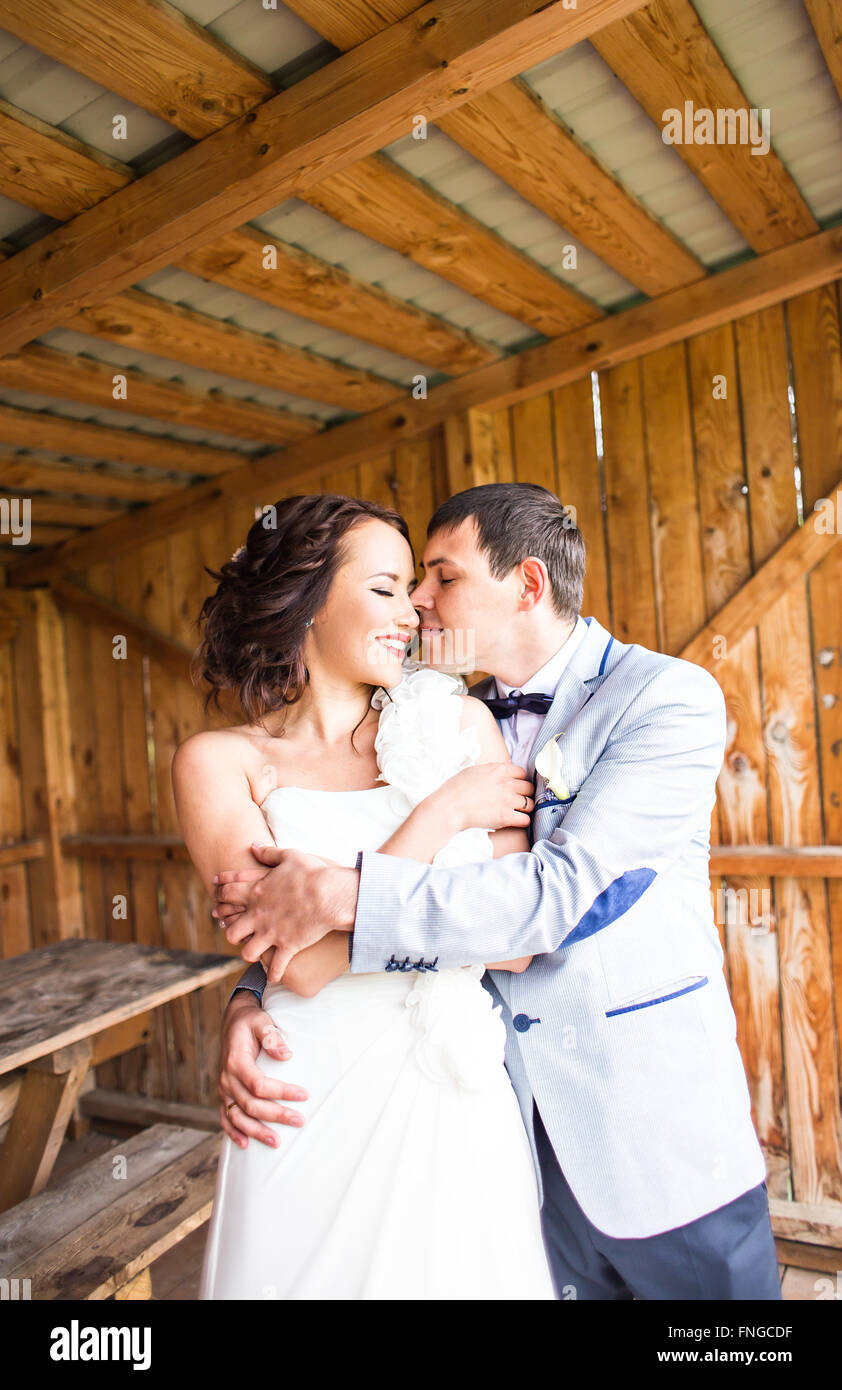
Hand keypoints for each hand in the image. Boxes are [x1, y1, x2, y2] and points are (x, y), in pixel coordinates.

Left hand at [214, 844, 358, 977]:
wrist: (331, 894)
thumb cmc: (313, 873)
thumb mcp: (290, 856)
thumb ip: (268, 853)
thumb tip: (253, 846)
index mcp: (257, 891)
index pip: (227, 894)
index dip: (220, 896)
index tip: (219, 899)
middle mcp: (259, 915)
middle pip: (231, 931)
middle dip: (232, 932)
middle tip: (240, 932)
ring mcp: (272, 933)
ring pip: (248, 952)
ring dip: (251, 954)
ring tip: (256, 953)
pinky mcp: (288, 946)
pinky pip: (276, 966)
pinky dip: (275, 973)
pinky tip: (275, 975)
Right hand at [219, 992, 308, 1147]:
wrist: (232, 1023)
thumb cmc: (251, 1022)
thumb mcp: (261, 1021)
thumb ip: (272, 1036)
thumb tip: (286, 1055)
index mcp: (236, 1062)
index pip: (259, 1084)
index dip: (282, 1092)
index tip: (304, 1095)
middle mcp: (227, 1079)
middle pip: (251, 1105)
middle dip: (276, 1116)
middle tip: (300, 1121)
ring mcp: (224, 1089)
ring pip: (237, 1117)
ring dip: (256, 1131)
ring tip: (277, 1142)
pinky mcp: (224, 1095)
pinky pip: (225, 1118)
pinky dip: (233, 1132)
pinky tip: (245, 1145)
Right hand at [435, 762, 533, 832]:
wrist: (449, 806)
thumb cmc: (456, 788)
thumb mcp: (474, 770)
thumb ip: (492, 770)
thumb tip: (504, 768)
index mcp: (499, 769)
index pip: (522, 772)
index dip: (519, 780)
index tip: (515, 785)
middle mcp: (507, 783)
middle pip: (528, 787)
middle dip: (524, 793)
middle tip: (517, 799)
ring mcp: (508, 800)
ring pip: (530, 803)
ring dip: (525, 807)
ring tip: (517, 811)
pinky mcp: (506, 817)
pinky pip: (525, 819)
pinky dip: (523, 821)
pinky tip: (516, 820)